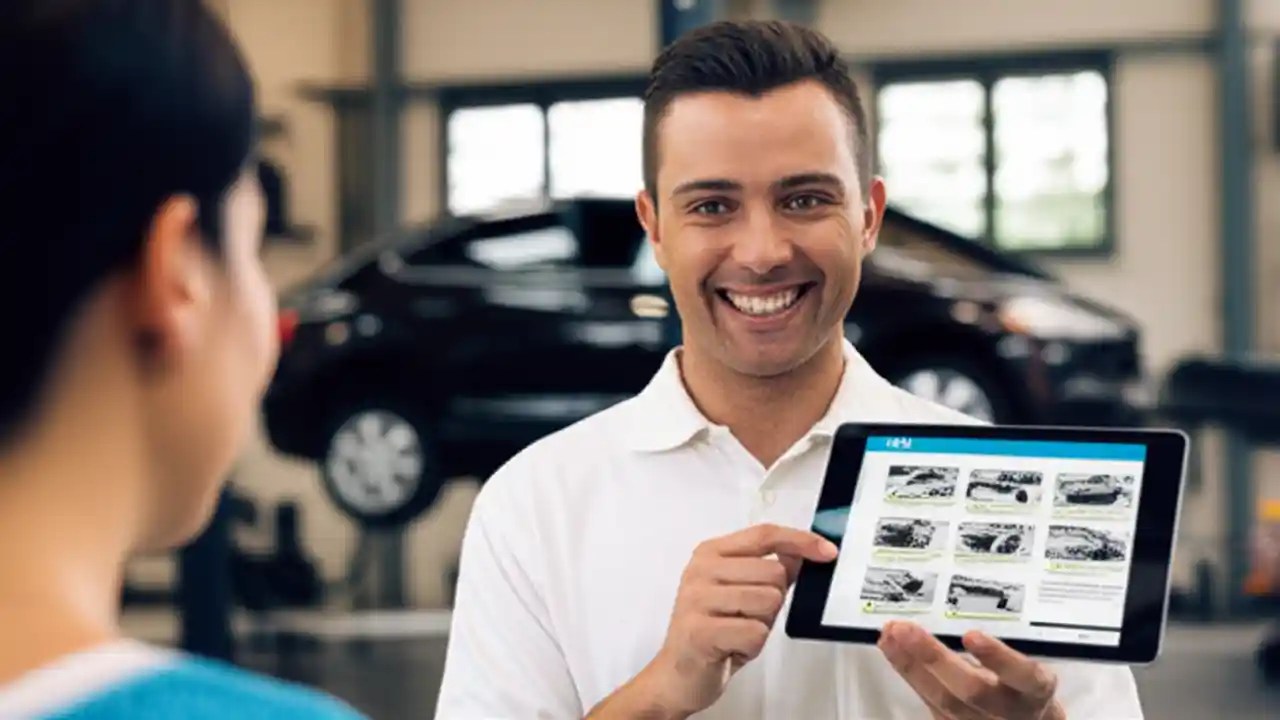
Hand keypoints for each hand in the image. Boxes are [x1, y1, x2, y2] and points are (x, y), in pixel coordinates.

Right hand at [639, 523, 838, 716]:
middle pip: (773, 572)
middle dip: (773, 602)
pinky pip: (755, 632)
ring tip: (738, 632)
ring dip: (762, 624)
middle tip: (747, 618)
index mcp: (710, 553)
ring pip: (768, 601)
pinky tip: (732, 647)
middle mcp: (701, 570)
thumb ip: (770, 570)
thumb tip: (802, 552)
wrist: (678, 674)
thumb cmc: (713, 631)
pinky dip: (752, 645)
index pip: (764, 535)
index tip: (828, 550)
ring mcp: (697, 599)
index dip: (800, 540)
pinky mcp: (700, 631)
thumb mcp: (743, 594)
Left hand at [878, 621, 1065, 719]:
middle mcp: (1010, 713)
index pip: (1025, 677)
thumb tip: (952, 607)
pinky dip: (908, 673)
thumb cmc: (1023, 686)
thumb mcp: (1025, 668)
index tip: (971, 635)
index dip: (998, 658)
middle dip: (935, 659)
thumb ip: (999, 649)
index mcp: (1035, 692)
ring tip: (889, 635)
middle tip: (906, 629)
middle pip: (973, 692)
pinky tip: (892, 650)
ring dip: (910, 666)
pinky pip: (929, 703)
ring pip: (943, 701)